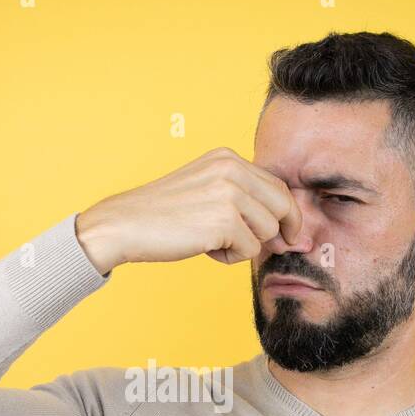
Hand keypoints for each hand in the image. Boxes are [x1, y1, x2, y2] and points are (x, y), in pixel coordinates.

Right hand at [74, 147, 306, 273]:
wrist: (124, 225)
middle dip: (282, 232)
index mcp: (227, 157)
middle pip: (283, 206)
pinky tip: (204, 248)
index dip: (288, 214)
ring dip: (245, 245)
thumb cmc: (162, 215)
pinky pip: (249, 249)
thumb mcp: (204, 189)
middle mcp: (231, 168)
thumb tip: (285, 227)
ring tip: (213, 241)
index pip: (277, 185)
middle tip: (275, 249)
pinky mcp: (224, 220)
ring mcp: (229, 193)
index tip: (290, 235)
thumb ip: (240, 195)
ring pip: (268, 230)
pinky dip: (230, 257)